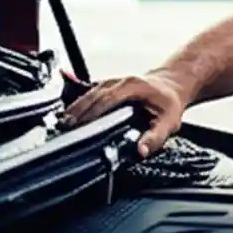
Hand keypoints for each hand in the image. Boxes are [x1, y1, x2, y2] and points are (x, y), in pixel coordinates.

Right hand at [61, 71, 191, 157]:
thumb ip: (156, 137)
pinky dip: (78, 106)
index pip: (105, 100)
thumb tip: (141, 150)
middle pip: (91, 97)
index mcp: (133, 86)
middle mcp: (119, 81)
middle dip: (76, 114)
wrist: (172, 85)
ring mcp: (111, 82)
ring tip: (60, 127)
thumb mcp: (169, 122)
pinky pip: (88, 95)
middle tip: (62, 132)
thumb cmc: (170, 103)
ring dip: (73, 110)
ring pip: (86, 95)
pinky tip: (68, 118)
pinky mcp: (106, 86)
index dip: (90, 115)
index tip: (77, 129)